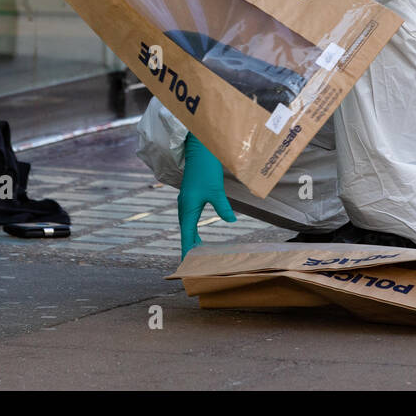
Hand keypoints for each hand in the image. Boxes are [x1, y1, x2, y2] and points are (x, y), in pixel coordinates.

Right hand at [178, 133, 235, 256]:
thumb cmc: (206, 169)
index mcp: (188, 208)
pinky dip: (192, 229)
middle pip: (185, 232)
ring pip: (186, 225)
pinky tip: (197, 232)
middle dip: (189, 248)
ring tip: (196, 252)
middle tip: (194, 264)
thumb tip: (231, 221)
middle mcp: (184, 206)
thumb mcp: (216, 190)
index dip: (188, 251)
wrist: (198, 149)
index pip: (187, 236)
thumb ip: (223, 207)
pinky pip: (189, 218)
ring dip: (190, 238)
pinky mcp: (190, 196)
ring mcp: (186, 201)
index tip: (187, 266)